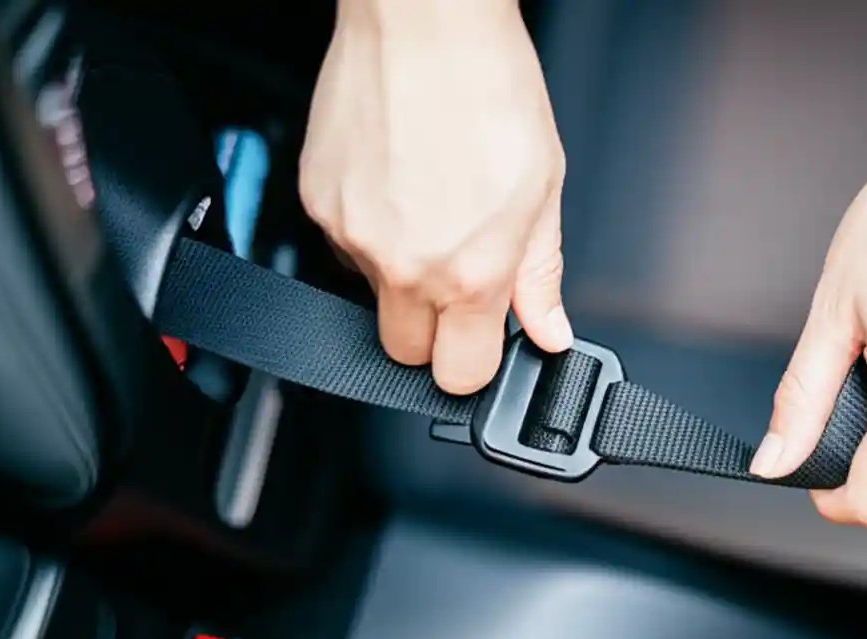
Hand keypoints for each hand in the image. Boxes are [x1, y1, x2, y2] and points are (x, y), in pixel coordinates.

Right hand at [298, 0, 571, 394]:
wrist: (423, 22)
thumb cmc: (490, 88)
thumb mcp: (543, 187)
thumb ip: (539, 273)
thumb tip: (548, 331)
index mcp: (468, 270)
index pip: (459, 375)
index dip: (474, 362)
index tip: (483, 339)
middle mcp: (402, 264)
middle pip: (404, 351)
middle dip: (432, 330)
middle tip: (458, 272)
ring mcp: (352, 235)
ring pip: (371, 293)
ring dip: (400, 270)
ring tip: (431, 202)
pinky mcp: (317, 201)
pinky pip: (342, 246)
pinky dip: (370, 228)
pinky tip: (399, 180)